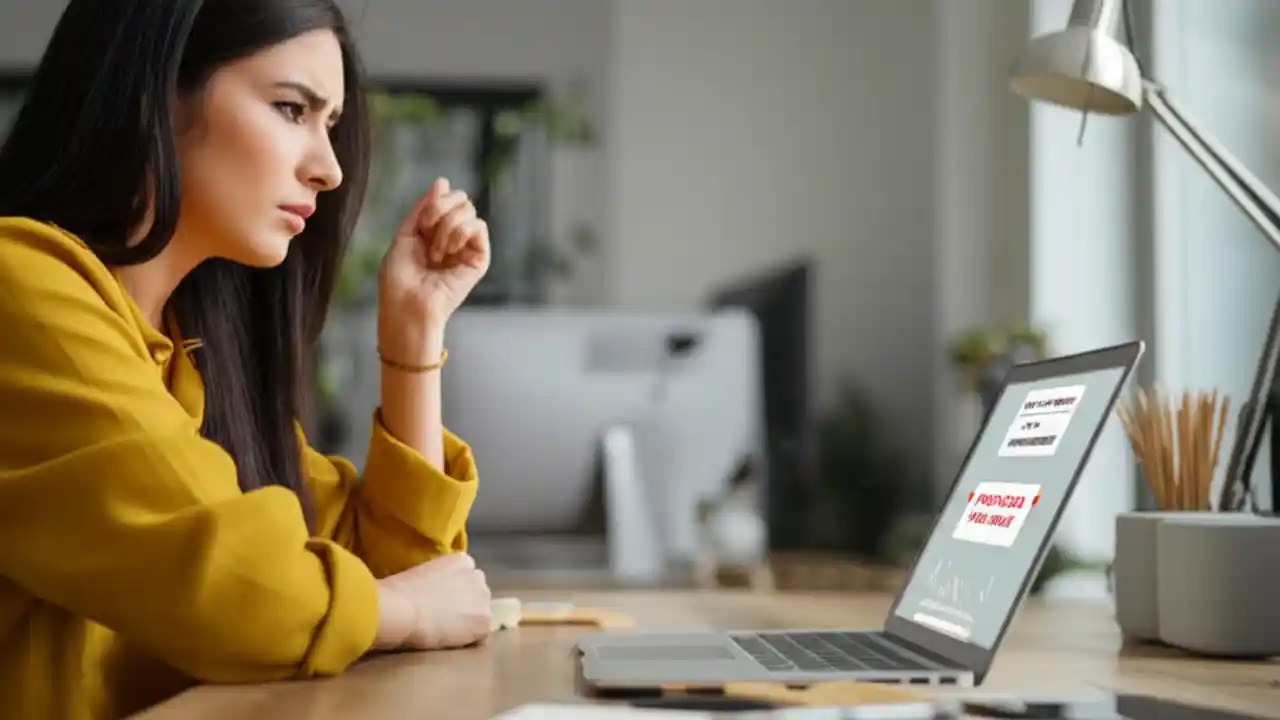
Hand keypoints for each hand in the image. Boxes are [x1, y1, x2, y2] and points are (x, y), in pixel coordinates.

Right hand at [374, 553, 491, 650]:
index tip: (442, 601)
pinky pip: (480, 635)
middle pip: (477, 594)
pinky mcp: (484, 622)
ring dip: (469, 622)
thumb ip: (439, 578)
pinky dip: (469, 641)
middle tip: (446, 617)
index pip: (467, 576)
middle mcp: (478, 576)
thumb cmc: (401, 591)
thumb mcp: (423, 573)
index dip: (455, 591)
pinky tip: (451, 642)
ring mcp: (483, 599)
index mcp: (462, 560)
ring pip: (481, 614)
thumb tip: (437, 591)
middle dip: (467, 604)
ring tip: (448, 632)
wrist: (402, 609)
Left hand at [378, 177, 490, 361]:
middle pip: (461, 199)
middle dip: (440, 209)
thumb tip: (443, 180)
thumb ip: (424, 208)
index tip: (422, 224)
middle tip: (428, 233)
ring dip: (447, 227)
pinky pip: (478, 226)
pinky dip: (460, 233)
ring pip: (469, 210)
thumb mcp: (406, 234)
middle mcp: (454, 237)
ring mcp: (468, 247)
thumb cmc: (399, 278)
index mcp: (436, 231)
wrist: (407, 306)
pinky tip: (449, 252)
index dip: (434, 202)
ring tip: (437, 253)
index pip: (447, 197)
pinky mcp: (480, 258)